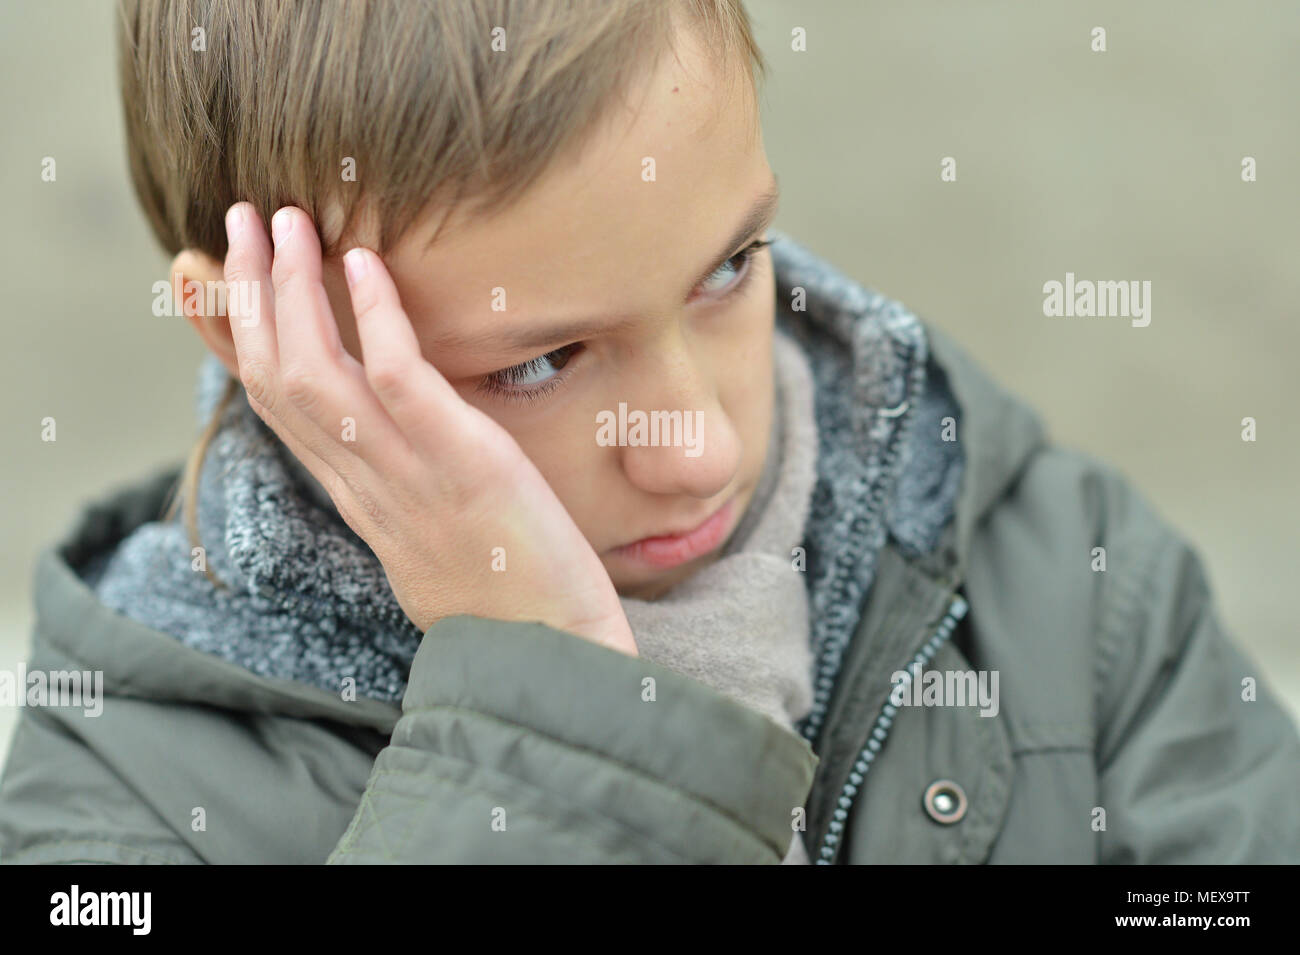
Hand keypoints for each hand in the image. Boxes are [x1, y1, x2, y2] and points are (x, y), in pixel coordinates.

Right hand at [220, 202, 637, 655]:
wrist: (551, 656)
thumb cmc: (505, 598)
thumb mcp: (431, 539)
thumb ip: (401, 488)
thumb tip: (396, 446)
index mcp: (356, 495)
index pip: (273, 406)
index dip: (236, 337)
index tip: (215, 277)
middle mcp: (364, 482)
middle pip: (274, 378)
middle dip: (247, 293)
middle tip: (241, 217)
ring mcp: (408, 475)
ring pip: (314, 373)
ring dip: (290, 289)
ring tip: (284, 219)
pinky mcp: (464, 465)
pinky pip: (400, 380)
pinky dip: (376, 318)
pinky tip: (365, 264)